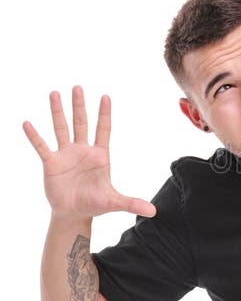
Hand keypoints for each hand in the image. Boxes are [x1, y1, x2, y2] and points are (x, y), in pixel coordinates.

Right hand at [23, 86, 156, 220]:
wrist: (74, 213)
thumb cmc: (94, 203)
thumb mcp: (114, 202)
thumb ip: (132, 203)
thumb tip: (153, 211)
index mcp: (100, 155)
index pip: (103, 129)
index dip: (104, 114)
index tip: (106, 96)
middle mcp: (82, 150)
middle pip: (81, 123)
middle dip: (79, 105)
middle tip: (78, 87)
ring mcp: (66, 155)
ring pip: (61, 128)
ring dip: (58, 112)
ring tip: (54, 93)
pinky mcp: (51, 163)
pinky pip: (42, 146)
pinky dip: (34, 135)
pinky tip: (27, 123)